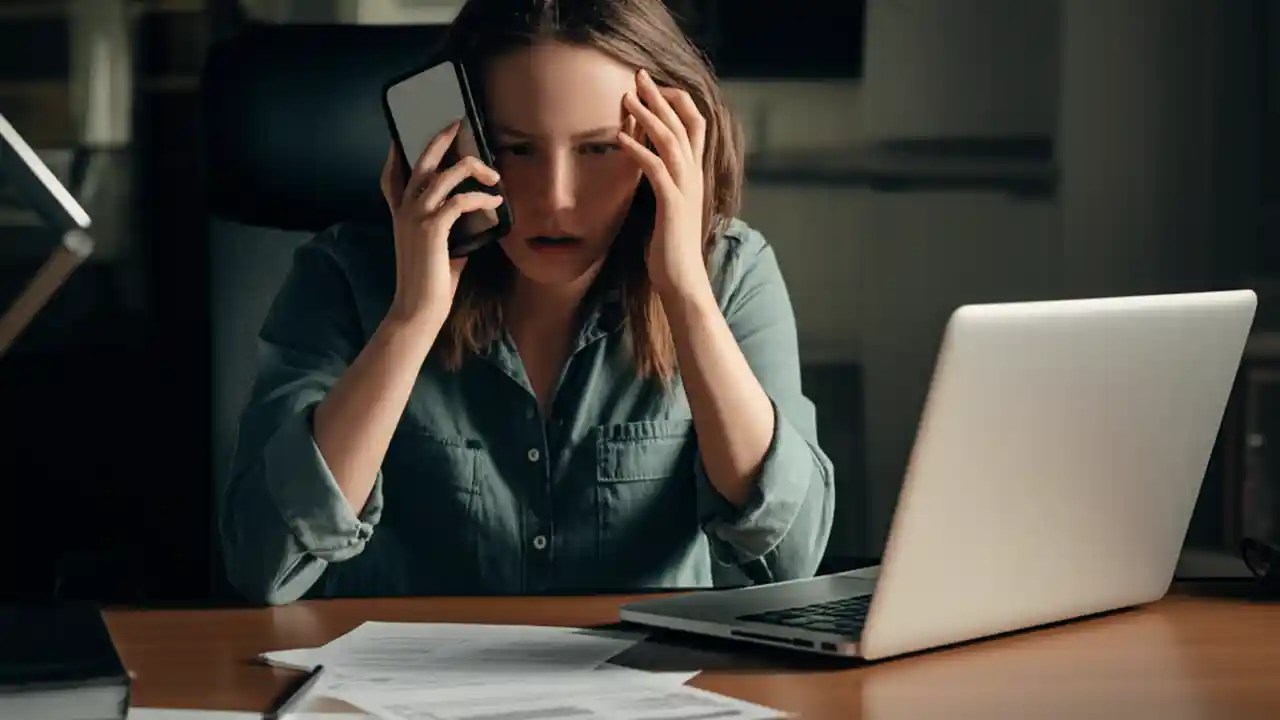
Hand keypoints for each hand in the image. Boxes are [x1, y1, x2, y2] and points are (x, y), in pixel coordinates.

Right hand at [379, 119, 503, 326]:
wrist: (418, 310)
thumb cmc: (431, 284)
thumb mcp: (439, 250)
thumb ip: (449, 230)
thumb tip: (471, 217)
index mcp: (402, 216)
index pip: (391, 178)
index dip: (397, 155)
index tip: (405, 138)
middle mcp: (405, 212)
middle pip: (420, 163)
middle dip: (440, 141)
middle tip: (457, 124)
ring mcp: (417, 218)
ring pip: (444, 175)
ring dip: (472, 168)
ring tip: (493, 174)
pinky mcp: (433, 229)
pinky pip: (459, 200)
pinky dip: (479, 197)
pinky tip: (493, 200)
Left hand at [617, 69, 709, 299]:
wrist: (684, 280)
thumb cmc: (672, 248)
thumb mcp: (670, 206)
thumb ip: (664, 182)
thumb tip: (648, 165)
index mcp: (695, 174)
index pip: (695, 125)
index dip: (677, 102)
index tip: (655, 87)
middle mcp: (694, 176)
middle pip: (684, 123)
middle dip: (661, 96)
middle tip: (639, 75)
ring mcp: (685, 189)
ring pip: (671, 140)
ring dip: (648, 116)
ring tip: (627, 97)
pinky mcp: (672, 205)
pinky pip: (656, 169)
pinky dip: (638, 151)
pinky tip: (620, 139)